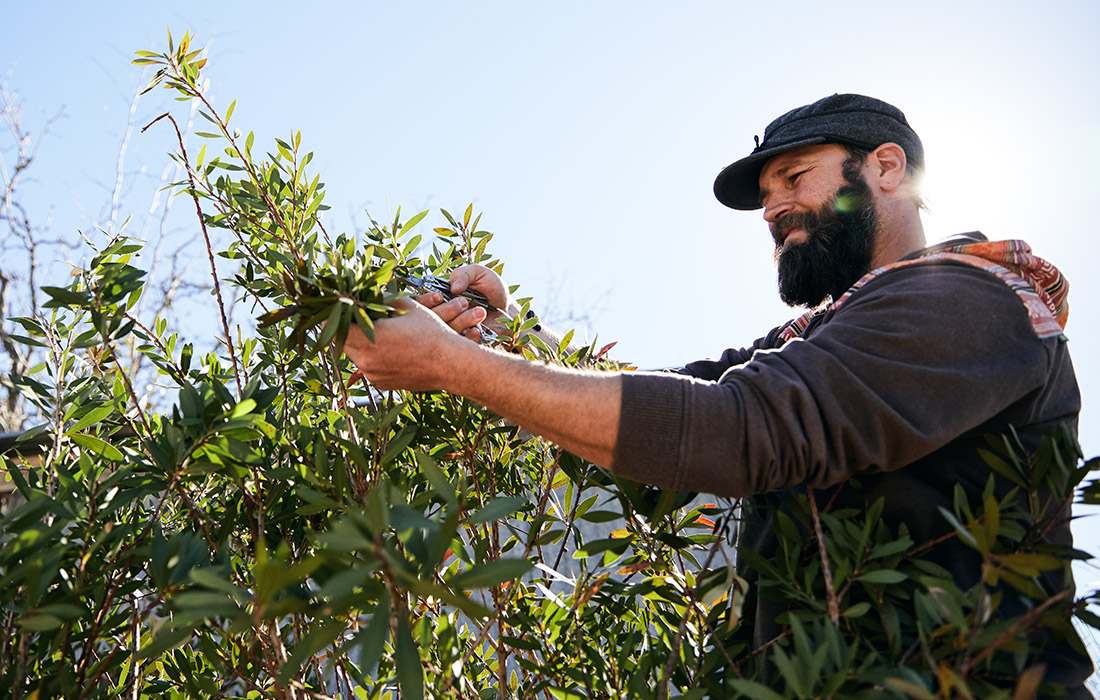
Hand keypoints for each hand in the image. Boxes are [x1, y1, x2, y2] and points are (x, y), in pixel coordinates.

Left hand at [342, 297, 463, 391]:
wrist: (451, 363)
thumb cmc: (431, 333)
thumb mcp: (407, 306)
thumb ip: (381, 299)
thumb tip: (366, 293)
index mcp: (369, 338)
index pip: (335, 327)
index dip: (333, 316)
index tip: (337, 308)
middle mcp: (366, 360)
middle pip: (342, 342)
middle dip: (347, 328)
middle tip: (355, 316)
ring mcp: (373, 375)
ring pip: (355, 355)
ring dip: (360, 342)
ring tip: (374, 330)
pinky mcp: (381, 384)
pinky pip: (368, 367)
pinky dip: (372, 356)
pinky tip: (387, 347)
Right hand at [418, 264, 513, 341]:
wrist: (510, 309)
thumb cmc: (492, 288)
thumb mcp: (479, 273)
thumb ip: (464, 274)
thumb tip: (454, 287)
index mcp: (440, 298)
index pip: (420, 303)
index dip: (427, 301)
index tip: (440, 296)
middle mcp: (443, 315)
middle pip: (431, 319)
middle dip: (447, 310)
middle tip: (465, 302)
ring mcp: (452, 331)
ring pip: (446, 332)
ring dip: (462, 321)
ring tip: (481, 312)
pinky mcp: (464, 345)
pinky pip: (459, 346)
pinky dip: (469, 336)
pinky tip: (478, 329)